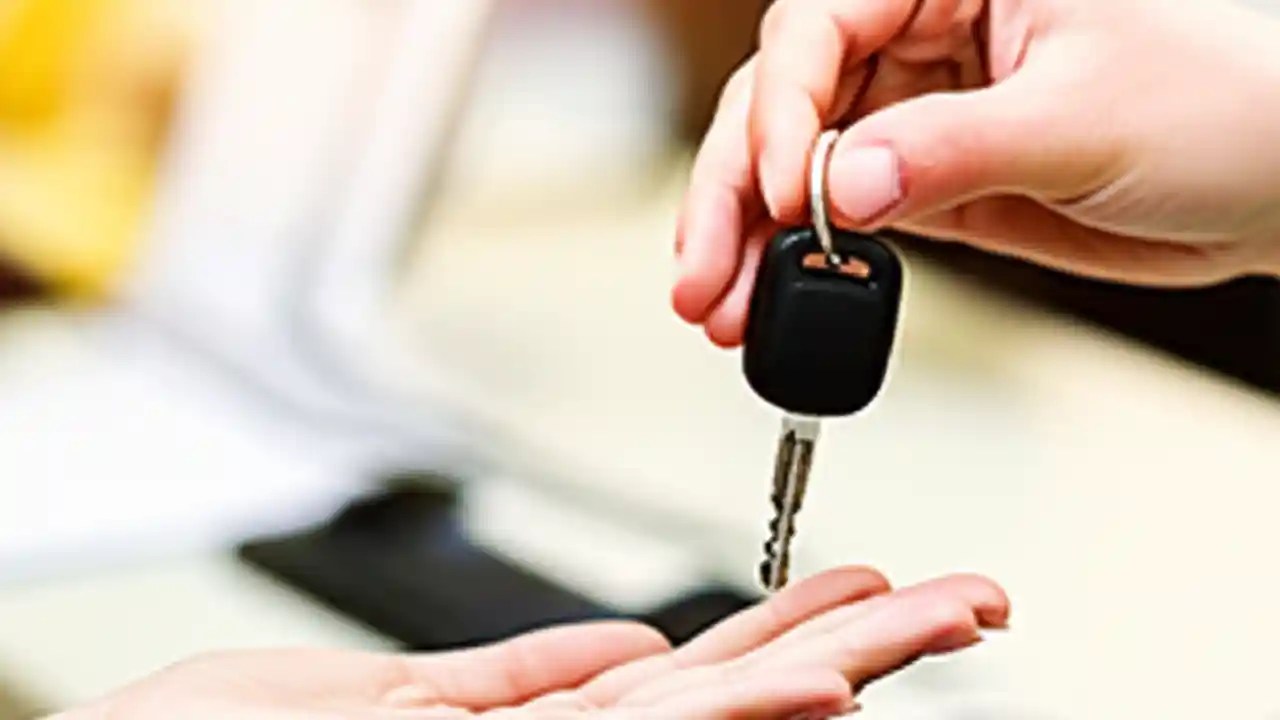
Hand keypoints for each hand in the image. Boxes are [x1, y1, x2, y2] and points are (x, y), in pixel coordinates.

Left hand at [54, 568, 1008, 718]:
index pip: (700, 677)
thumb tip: (624, 646)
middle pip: (745, 695)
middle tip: (966, 601)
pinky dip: (748, 717)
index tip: (869, 592)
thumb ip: (511, 676)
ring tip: (940, 619)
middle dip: (864, 645)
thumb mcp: (382, 693)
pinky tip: (821, 685)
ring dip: (844, 667)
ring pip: (727, 719)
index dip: (797, 634)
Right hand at [674, 0, 1279, 346]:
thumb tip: (842, 183)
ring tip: (719, 304)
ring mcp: (920, 111)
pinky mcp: (928, 180)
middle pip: (786, 98)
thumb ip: (952, 148)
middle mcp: (926, 34)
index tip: (787, 192)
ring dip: (749, 237)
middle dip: (735, 187)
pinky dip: (801, 264)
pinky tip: (775, 299)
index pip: (821, 24)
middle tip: (706, 270)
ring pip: (798, 165)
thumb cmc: (1232, 104)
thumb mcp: (1085, 118)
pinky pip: (841, 218)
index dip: (786, 110)